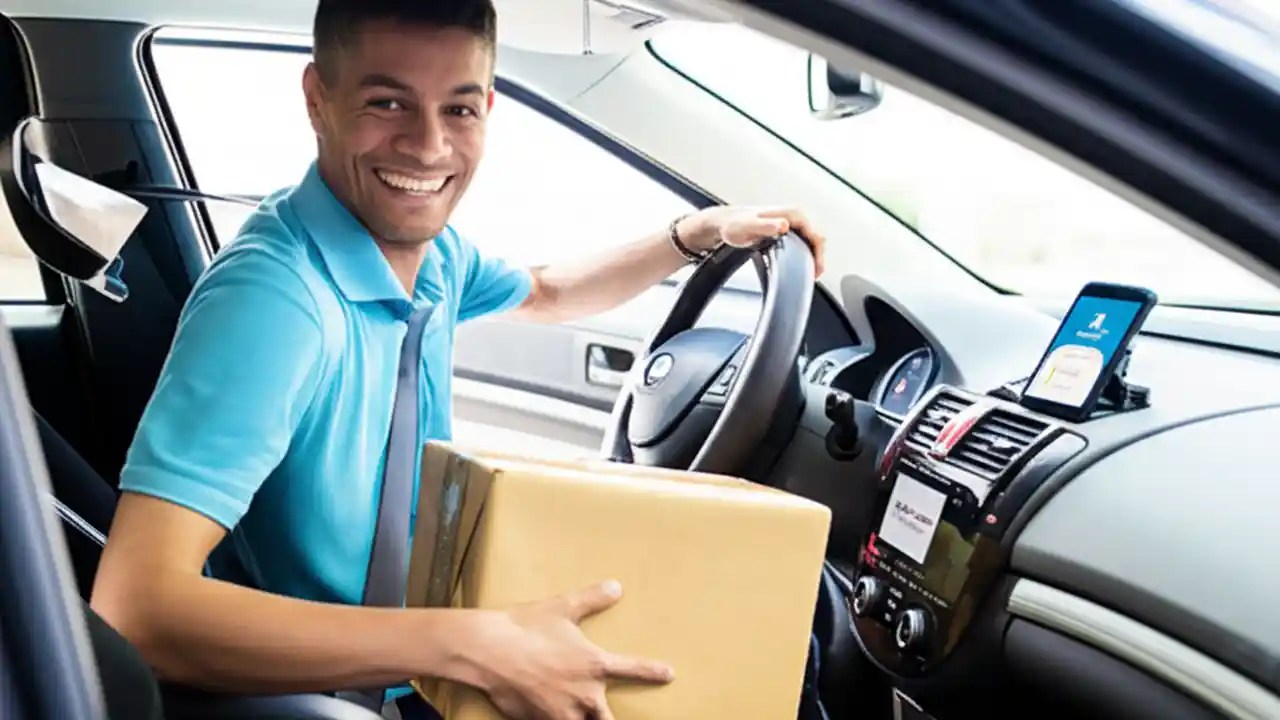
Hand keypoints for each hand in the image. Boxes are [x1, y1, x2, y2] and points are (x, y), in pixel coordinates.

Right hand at [467, 581, 673, 719]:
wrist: (489, 651)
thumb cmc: (526, 627)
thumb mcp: (562, 607)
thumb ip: (592, 599)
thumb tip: (617, 586)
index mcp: (594, 665)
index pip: (634, 670)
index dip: (653, 672)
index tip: (669, 674)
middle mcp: (585, 695)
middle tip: (610, 715)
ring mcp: (563, 714)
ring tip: (582, 717)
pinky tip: (549, 717)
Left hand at [678, 206, 826, 275]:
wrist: (723, 224)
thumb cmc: (734, 225)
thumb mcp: (750, 226)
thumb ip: (767, 225)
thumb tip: (784, 225)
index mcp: (791, 214)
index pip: (815, 235)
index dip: (818, 254)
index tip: (815, 270)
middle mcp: (793, 216)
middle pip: (816, 238)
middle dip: (818, 257)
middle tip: (814, 275)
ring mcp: (790, 223)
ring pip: (810, 241)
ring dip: (812, 256)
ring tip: (810, 273)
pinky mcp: (785, 231)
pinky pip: (802, 242)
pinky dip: (804, 254)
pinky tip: (800, 265)